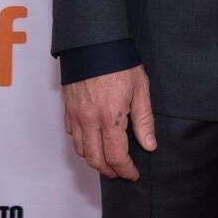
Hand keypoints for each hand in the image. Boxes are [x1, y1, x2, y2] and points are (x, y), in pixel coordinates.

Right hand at [62, 64, 155, 179]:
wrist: (94, 44)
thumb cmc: (120, 63)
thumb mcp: (140, 89)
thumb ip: (144, 120)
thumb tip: (149, 145)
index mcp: (110, 118)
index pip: (116, 156)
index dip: (126, 170)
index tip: (133, 174)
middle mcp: (89, 121)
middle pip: (95, 159)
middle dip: (109, 171)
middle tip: (121, 172)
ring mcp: (76, 116)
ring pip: (81, 151)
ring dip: (94, 161)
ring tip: (108, 162)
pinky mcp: (68, 109)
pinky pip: (72, 136)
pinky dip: (82, 145)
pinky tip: (93, 142)